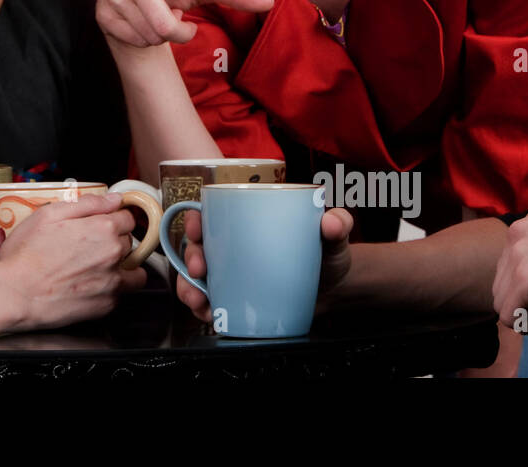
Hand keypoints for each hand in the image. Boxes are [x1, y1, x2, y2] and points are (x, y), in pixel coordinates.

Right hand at [0, 193, 147, 331]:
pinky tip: (89, 286)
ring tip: (97, 268)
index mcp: (102, 228)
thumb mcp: (49, 214)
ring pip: (133, 270)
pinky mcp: (107, 305)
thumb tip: (114, 198)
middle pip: (128, 242)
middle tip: (89, 247)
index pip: (128, 218)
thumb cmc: (26, 254)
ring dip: (122, 267)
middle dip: (114, 242)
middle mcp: (113, 253)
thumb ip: (87, 203)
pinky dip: (111, 289)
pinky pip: (121, 293)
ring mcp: (113, 281)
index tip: (102, 225)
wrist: (15, 294)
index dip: (113, 219)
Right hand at [175, 206, 353, 322]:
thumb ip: (338, 224)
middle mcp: (233, 246)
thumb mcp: (333, 238)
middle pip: (199, 246)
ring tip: (199, 299)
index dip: (195, 218)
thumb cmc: (327, 256)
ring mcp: (231, 273)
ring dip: (189, 287)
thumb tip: (332, 223)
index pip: (212, 214)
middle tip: (199, 268)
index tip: (196, 226)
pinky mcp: (235, 298)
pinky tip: (209, 314)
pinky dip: (203, 308)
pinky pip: (210, 301)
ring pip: (197, 276)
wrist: (334, 292)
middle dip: (190, 256)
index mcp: (248, 223)